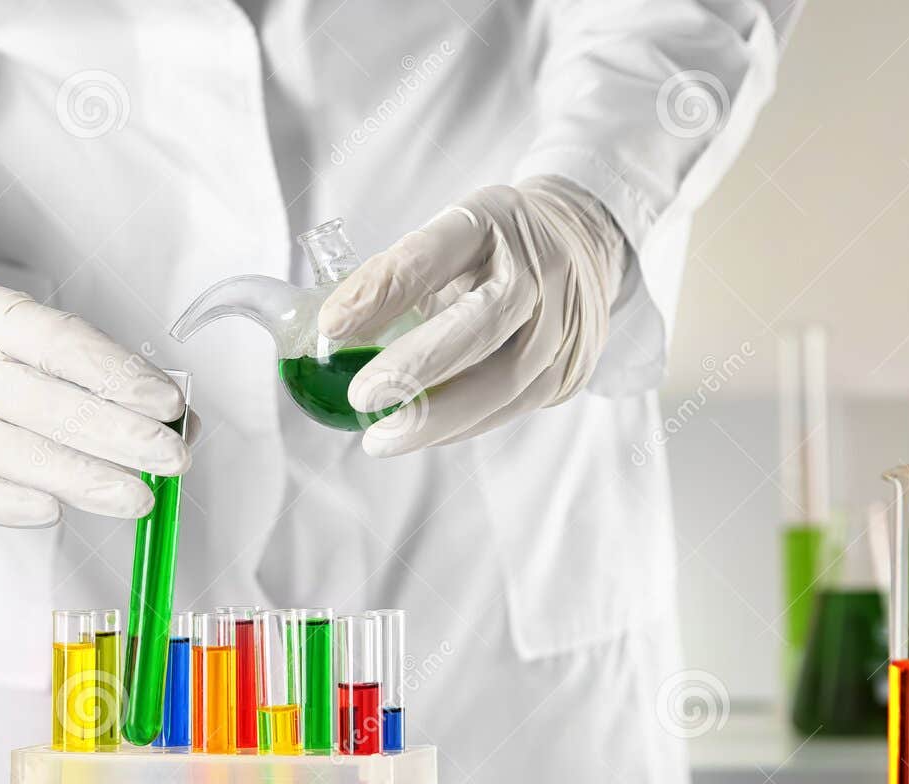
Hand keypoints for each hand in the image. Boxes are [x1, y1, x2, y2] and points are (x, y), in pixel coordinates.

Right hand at [0, 281, 189, 526]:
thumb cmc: (4, 364)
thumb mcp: (51, 351)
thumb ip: (111, 381)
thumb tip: (178, 423)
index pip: (53, 339)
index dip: (113, 374)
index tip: (168, 406)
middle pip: (25, 396)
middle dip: (109, 432)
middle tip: (169, 461)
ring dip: (72, 475)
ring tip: (134, 497)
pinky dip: (2, 503)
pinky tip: (53, 512)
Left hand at [318, 178, 623, 456]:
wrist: (581, 247)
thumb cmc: (490, 250)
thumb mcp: (442, 242)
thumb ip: (390, 279)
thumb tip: (327, 331)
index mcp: (491, 221)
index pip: (433, 252)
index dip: (383, 289)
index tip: (331, 325)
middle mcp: (538, 268)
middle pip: (482, 322)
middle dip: (417, 366)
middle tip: (363, 397)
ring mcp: (563, 322)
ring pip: (504, 380)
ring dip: (436, 416)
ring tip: (381, 438)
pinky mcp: (570, 368)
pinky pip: (510, 407)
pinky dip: (459, 425)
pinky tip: (420, 434)